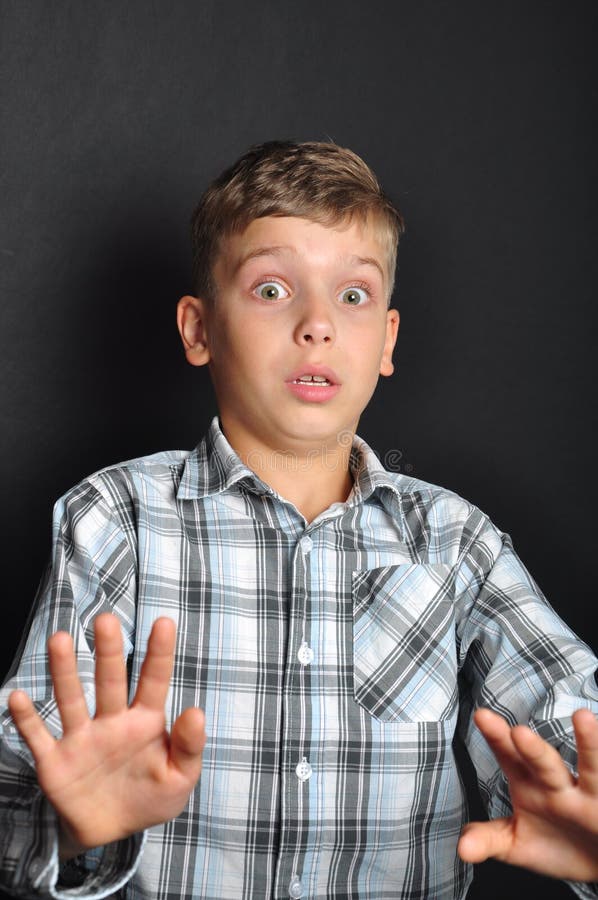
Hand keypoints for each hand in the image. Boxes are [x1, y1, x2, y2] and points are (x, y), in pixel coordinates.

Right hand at [8, 614, 204, 858]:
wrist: (111, 834)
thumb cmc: (150, 796)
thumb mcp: (180, 778)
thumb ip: (189, 746)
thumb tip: (197, 711)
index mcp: (146, 722)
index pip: (154, 681)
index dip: (160, 653)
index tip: (165, 622)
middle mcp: (112, 721)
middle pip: (110, 681)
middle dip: (108, 651)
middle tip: (106, 620)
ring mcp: (82, 738)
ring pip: (72, 699)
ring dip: (64, 671)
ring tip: (60, 640)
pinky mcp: (56, 761)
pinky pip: (38, 737)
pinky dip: (27, 719)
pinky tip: (17, 697)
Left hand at [458, 707, 597, 881]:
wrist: (595, 862)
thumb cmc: (553, 844)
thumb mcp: (516, 843)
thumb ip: (488, 839)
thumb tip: (462, 849)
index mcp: (528, 783)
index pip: (509, 757)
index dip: (496, 737)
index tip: (481, 717)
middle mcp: (557, 783)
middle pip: (544, 762)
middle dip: (533, 749)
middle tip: (519, 734)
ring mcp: (588, 794)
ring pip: (590, 767)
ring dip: (589, 744)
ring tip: (584, 718)